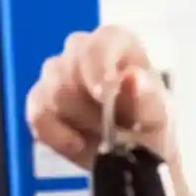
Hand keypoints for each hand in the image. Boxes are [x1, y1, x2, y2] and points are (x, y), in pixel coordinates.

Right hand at [25, 25, 173, 168]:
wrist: (134, 153)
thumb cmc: (149, 125)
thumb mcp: (158, 117)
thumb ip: (148, 99)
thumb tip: (131, 78)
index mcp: (118, 44)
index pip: (100, 42)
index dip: (98, 66)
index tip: (103, 96)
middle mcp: (83, 51)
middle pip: (68, 70)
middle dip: (90, 109)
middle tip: (113, 130)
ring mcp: (58, 73)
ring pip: (52, 93)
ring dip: (78, 123)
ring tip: (102, 137)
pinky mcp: (40, 99)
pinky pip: (37, 114)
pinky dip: (57, 135)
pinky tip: (77, 144)